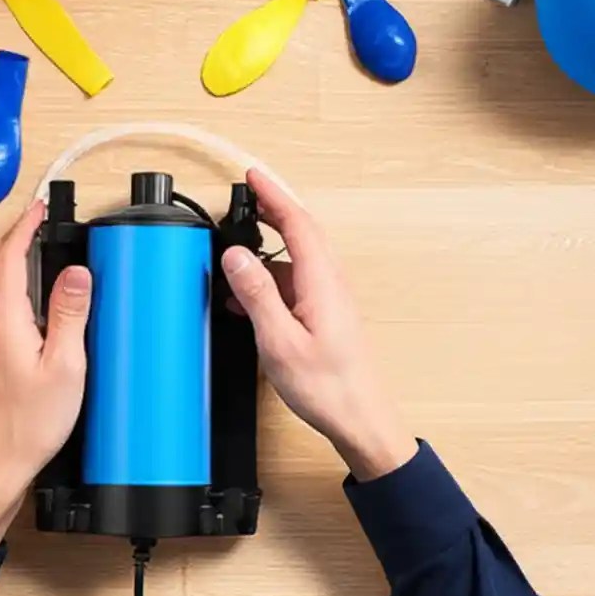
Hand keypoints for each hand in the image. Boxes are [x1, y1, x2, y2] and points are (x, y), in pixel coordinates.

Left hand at [0, 203, 92, 544]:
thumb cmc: (29, 424)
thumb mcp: (65, 367)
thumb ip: (70, 315)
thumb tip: (76, 273)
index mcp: (4, 322)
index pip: (9, 258)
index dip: (24, 227)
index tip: (39, 210)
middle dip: (12, 237)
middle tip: (37, 225)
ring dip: (4, 260)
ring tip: (32, 253)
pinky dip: (2, 285)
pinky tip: (23, 299)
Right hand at [221, 170, 417, 481]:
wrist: (362, 420)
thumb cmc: (328, 388)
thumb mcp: (280, 341)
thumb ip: (257, 295)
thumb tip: (235, 256)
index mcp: (321, 281)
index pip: (297, 222)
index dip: (273, 194)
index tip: (252, 175)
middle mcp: (329, 284)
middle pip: (301, 233)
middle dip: (271, 212)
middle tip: (243, 200)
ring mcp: (330, 300)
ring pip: (295, 260)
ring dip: (265, 252)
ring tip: (232, 259)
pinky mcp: (326, 317)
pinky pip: (295, 285)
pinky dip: (269, 281)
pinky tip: (246, 301)